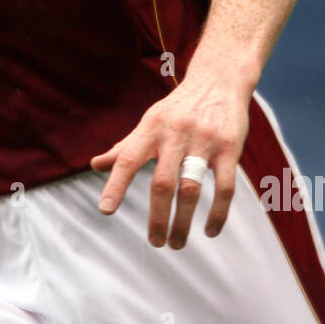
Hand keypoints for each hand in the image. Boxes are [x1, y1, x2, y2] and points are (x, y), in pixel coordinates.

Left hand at [90, 70, 250, 248]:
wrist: (219, 80)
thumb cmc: (178, 108)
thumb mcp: (149, 122)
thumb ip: (125, 147)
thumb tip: (95, 165)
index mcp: (151, 128)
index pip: (128, 158)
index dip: (116, 185)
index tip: (106, 211)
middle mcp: (175, 134)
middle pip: (162, 182)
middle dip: (157, 217)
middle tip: (155, 242)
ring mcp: (204, 141)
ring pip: (191, 188)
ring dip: (183, 221)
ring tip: (176, 243)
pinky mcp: (229, 148)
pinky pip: (225, 187)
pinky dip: (218, 213)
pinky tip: (210, 230)